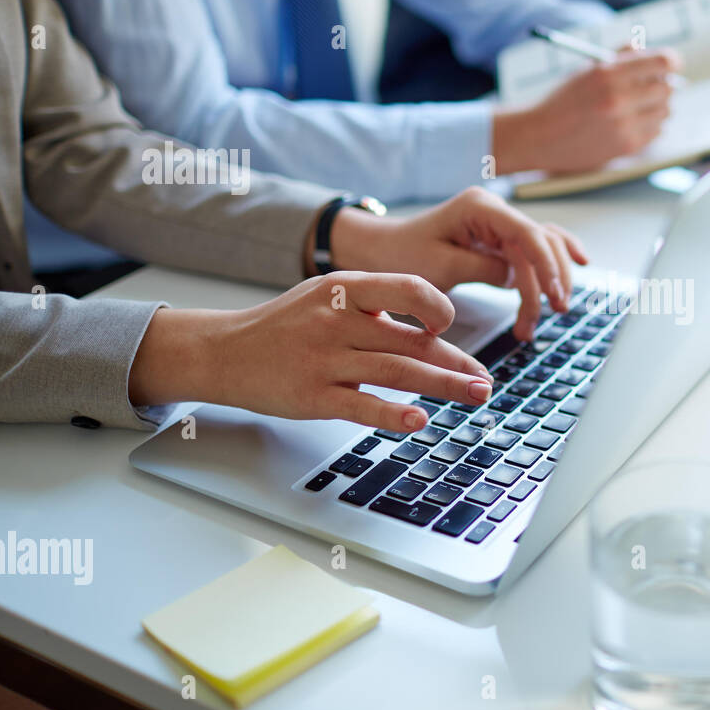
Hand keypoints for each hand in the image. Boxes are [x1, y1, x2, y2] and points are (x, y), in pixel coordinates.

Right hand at [129, 272, 494, 431]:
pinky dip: (394, 414)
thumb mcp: (329, 297)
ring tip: (476, 396)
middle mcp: (338, 320)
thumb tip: (436, 327)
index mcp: (346, 289)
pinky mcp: (313, 397)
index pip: (408, 288)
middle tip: (486, 380)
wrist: (223, 351)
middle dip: (457, 362)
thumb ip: (378, 306)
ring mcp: (325, 360)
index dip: (438, 307)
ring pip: (398, 371)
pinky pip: (362, 406)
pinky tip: (420, 421)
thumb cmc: (287, 326)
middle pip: (412, 340)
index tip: (451, 327)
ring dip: (444, 385)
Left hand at [330, 187, 588, 340]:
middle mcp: (495, 210)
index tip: (554, 295)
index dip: (547, 264)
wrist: (381, 250)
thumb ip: (482, 267)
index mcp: (479, 207)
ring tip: (543, 318)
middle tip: (554, 313)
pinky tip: (578, 268)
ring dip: (547, 284)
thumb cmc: (402, 254)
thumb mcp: (439, 265)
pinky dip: (552, 265)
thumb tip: (515, 276)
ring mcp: (499, 224)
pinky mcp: (499, 241)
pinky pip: (534, 251)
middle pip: (540, 243)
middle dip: (551, 279)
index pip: (527, 233)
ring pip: (541, 250)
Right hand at [492, 47, 680, 174]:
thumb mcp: (587, 70)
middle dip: (663, 85)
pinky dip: (650, 125)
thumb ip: (619, 57)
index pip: (661, 62)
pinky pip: (656, 132)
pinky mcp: (626, 146)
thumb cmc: (564, 100)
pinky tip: (633, 122)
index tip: (672, 64)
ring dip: (657, 107)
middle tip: (654, 85)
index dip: (671, 61)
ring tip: (638, 106)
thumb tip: (647, 49)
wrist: (540, 136)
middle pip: (667, 88)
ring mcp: (623, 125)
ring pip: (664, 111)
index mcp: (608, 74)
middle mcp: (618, 99)